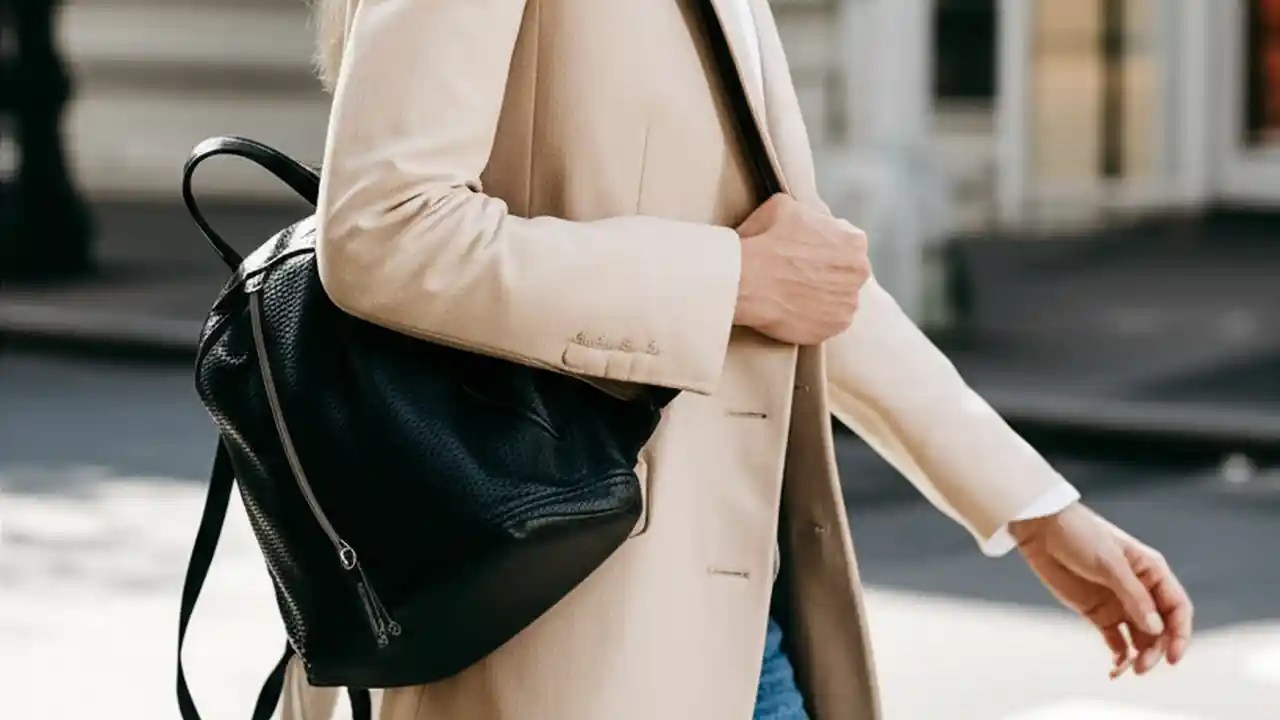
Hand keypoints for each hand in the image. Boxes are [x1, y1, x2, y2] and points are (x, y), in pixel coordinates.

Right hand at [733, 194, 870, 344]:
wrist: (748, 281)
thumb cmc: (765, 241)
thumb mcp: (784, 206)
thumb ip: (806, 214)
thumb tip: (806, 221)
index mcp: (854, 241)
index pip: (846, 243)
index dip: (824, 247)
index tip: (806, 252)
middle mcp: (860, 273)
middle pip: (847, 273)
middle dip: (828, 273)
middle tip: (800, 274)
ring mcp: (848, 304)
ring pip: (839, 299)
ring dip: (823, 297)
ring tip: (795, 295)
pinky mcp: (833, 328)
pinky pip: (827, 322)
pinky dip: (814, 318)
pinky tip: (794, 310)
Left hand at [1011, 503, 1193, 678]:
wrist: (1041, 530)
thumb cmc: (1079, 536)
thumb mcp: (1109, 564)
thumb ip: (1133, 596)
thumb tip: (1156, 629)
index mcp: (1152, 571)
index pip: (1177, 608)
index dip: (1180, 634)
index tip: (1173, 657)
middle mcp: (1141, 590)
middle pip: (1160, 628)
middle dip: (1156, 650)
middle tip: (1142, 668)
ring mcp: (1120, 603)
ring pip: (1140, 638)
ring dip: (1139, 657)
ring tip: (1129, 671)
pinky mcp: (1098, 613)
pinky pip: (1116, 641)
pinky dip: (1119, 656)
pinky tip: (1115, 669)